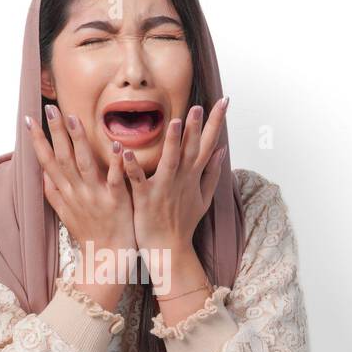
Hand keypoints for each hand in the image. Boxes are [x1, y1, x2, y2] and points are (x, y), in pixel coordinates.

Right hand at [25, 104, 137, 253]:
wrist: (107, 259)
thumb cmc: (89, 233)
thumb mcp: (65, 214)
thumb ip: (53, 193)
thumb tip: (40, 173)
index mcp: (65, 192)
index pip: (47, 161)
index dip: (37, 140)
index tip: (28, 118)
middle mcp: (76, 192)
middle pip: (62, 157)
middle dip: (54, 132)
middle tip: (49, 108)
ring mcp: (95, 196)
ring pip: (84, 163)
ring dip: (78, 140)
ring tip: (73, 118)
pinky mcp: (116, 202)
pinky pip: (115, 179)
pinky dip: (116, 162)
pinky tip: (118, 145)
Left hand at [119, 96, 227, 253]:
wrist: (169, 250)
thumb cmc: (183, 223)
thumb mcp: (203, 197)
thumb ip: (211, 172)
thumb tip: (222, 150)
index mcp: (193, 176)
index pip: (208, 143)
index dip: (216, 122)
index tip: (224, 101)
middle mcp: (181, 179)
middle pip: (191, 148)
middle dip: (196, 127)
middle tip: (199, 106)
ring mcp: (163, 189)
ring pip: (169, 161)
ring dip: (171, 142)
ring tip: (173, 122)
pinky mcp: (145, 199)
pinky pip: (138, 180)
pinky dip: (132, 167)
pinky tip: (126, 152)